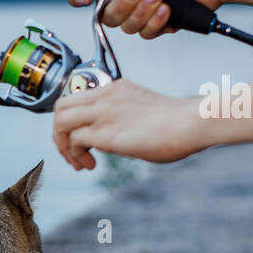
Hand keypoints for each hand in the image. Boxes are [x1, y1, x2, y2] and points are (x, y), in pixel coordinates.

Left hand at [52, 80, 205, 169]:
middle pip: (60, 107)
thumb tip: (108, 139)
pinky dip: (76, 155)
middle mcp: (105, 96)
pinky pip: (75, 140)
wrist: (192, 122)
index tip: (83, 141)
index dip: (72, 122)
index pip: (77, 99)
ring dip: (63, 146)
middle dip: (60, 134)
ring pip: (60, 122)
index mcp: (115, 88)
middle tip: (75, 154)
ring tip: (80, 163)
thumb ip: (121, 119)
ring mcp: (104, 112)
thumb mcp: (142, 111)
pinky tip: (90, 165)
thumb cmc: (177, 122)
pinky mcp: (106, 132)